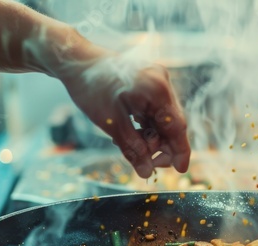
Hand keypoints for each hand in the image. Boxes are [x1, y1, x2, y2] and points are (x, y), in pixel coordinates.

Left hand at [61, 56, 190, 177]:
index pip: (177, 126)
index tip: (180, 170)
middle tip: (143, 161)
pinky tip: (130, 130)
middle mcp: (163, 82)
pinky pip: (155, 109)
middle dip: (160, 145)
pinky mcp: (150, 82)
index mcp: (157, 90)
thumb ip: (133, 148)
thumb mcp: (111, 123)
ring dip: (151, 136)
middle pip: (172, 123)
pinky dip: (146, 124)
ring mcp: (158, 80)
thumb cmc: (92, 88)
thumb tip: (147, 172)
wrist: (77, 61)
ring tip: (127, 142)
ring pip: (163, 118)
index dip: (180, 151)